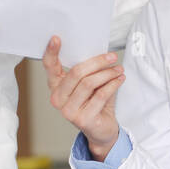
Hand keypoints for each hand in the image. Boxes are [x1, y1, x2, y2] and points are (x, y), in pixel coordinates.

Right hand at [42, 35, 124, 159]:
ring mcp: (68, 111)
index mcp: (56, 87)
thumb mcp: (89, 84)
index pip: (49, 67)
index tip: (57, 38)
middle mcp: (57, 99)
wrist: (101, 130)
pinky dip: (112, 85)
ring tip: (119, 69)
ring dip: (107, 73)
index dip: (51, 52)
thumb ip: (88, 71)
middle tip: (112, 57)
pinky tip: (120, 80)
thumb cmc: (95, 103)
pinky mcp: (82, 119)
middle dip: (97, 62)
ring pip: (89, 83)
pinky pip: (100, 95)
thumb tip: (98, 52)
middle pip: (76, 73)